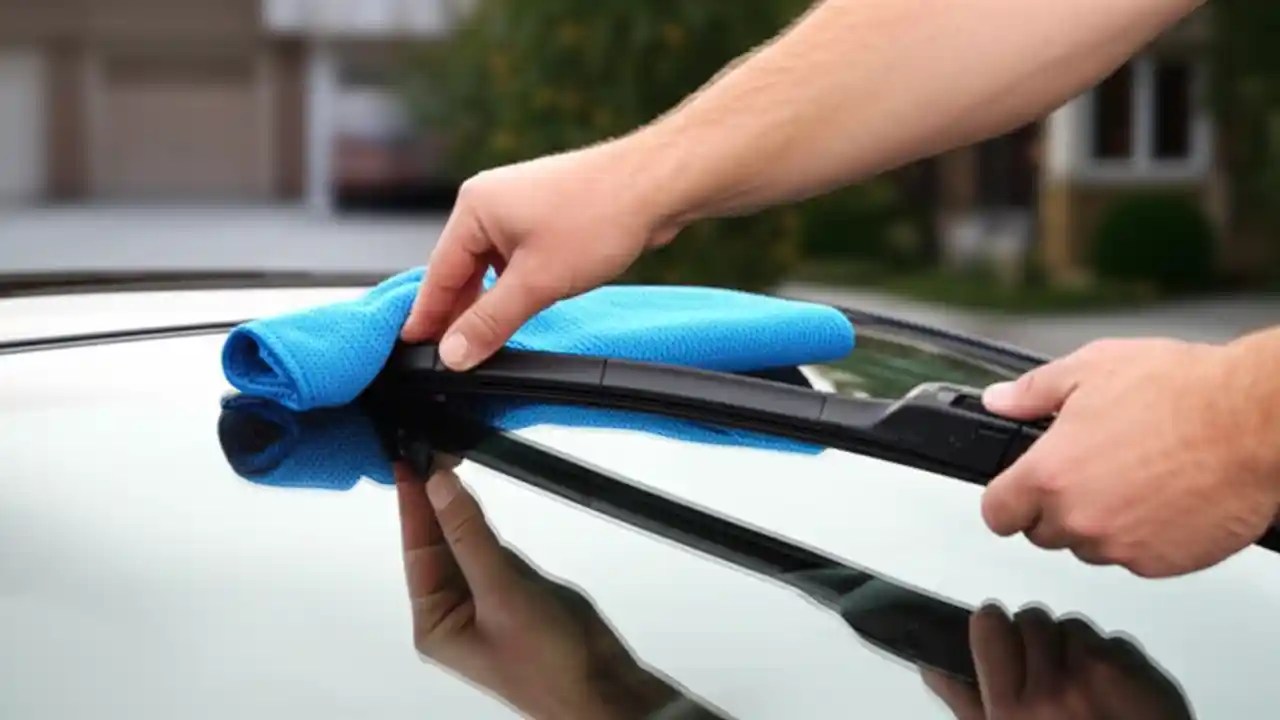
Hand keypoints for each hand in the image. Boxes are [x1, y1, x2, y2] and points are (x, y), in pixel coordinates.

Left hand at [395, 461, 680, 718]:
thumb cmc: (546, 658)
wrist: (603, 692)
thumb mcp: (503, 592)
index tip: (406, 460)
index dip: (411, 505)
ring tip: (447, 459)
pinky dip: (483, 523)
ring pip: (463, 543)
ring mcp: (484, 601)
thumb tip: (437, 484)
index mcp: (435, 623)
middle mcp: (452, 612)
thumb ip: (470, 535)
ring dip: (458, 508)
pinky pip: (490, 549)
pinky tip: (474, 496)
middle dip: (434, 501)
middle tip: (433, 449)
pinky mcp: (515, 592)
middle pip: (437, 545)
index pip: (417, 551)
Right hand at [401, 141, 680, 370]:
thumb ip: (490, 321)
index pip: (437, 272)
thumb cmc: (599, 215)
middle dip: (457, 313)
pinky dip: (512, 289)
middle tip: (450, 357)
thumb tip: (454, 353)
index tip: (413, 347)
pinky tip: (517, 314)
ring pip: (491, 269)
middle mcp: (491, 203)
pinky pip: (517, 262)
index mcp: (475, 207)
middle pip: (461, 270)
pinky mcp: (547, 219)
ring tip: (481, 344)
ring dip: (489, 304)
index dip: (426, 315)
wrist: (656, 186)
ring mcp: (520, 209)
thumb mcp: (537, 282)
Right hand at [922, 606, 1190, 719]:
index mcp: (1011, 708)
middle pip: (1032, 618)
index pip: (990, 623)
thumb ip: (965, 703)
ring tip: (1080, 684)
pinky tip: (1111, 694)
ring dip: (1072, 646)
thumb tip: (931, 665)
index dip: (995, 630)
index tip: (1001, 644)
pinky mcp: (1140, 674)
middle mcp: (1052, 687)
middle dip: (1035, 639)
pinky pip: (1112, 641)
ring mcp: (1100, 676)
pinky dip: (1108, 661)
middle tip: (1044, 672)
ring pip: (1072, 625)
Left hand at [979, 336, 1279, 576]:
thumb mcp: (1092, 368)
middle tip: (1091, 470)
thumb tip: (999, 401)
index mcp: (1049, 475)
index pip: (996, 514)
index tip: (1018, 491)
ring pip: (1088, 547)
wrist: (1255, 423)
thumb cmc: (1183, 392)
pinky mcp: (1160, 565)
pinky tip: (1162, 500)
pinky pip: (1132, 558)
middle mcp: (1079, 519)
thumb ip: (1033, 392)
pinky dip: (1141, 537)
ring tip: (1134, 479)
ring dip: (1099, 523)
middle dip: (1056, 507)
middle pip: (1043, 533)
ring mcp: (1120, 548)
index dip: (1007, 500)